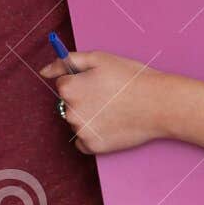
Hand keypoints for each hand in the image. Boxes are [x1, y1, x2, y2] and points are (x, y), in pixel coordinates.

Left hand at [40, 51, 169, 153]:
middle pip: (68, 104)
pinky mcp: (93, 147)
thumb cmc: (130, 77)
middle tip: (108, 96)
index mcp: (68, 88)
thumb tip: (44, 71)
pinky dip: (94, 134)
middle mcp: (70, 111)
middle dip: (83, 99)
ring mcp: (81, 131)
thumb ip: (66, 62)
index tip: (100, 82)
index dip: (83, 81)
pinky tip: (111, 125)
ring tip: (113, 110)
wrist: (159, 104)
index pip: (63, 84)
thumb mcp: (98, 58)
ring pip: (76, 122)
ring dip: (88, 117)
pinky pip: (83, 141)